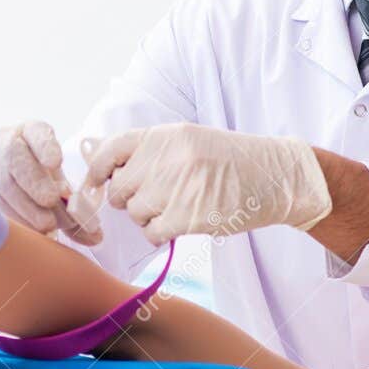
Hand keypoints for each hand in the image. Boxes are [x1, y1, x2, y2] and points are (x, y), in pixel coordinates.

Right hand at [0, 121, 101, 245]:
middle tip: (52, 201)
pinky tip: (31, 231)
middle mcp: (4, 144)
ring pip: (2, 185)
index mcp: (29, 132)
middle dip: (35, 183)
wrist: (6, 175)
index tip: (56, 162)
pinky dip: (16, 220)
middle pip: (15, 159)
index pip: (37, 132)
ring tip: (48, 224)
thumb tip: (94, 236)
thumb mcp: (59, 179)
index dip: (45, 146)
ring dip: (27, 208)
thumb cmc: (41, 176)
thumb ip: (76, 204)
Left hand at [82, 122, 332, 244]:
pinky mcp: (187, 217)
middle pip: (119, 189)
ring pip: (136, 213)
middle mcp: (166, 158)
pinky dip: (161, 233)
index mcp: (164, 135)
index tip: (95, 183)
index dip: (96, 170)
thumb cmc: (228, 160)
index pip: (110, 150)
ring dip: (148, 217)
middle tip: (152, 198)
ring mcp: (175, 188)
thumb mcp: (187, 140)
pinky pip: (153, 233)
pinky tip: (179, 224)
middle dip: (129, 198)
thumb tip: (101, 164)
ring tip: (175, 208)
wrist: (273, 176)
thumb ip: (148, 150)